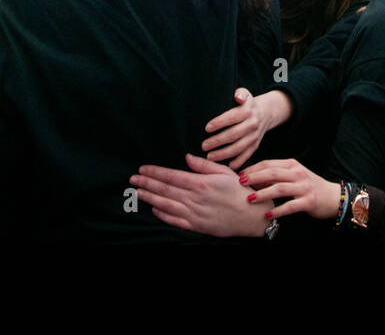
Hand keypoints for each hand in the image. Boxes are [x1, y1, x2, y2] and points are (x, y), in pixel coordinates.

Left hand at [131, 154, 271, 237]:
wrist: (251, 216)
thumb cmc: (240, 191)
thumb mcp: (225, 172)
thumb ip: (204, 165)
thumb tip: (186, 157)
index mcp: (201, 183)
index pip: (172, 176)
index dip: (155, 172)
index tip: (142, 169)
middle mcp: (195, 198)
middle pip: (165, 189)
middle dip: (147, 183)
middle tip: (132, 179)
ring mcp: (195, 213)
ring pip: (166, 204)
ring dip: (150, 198)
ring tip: (138, 192)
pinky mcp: (197, 226)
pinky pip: (175, 220)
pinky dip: (162, 215)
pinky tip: (154, 209)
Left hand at [202, 88, 290, 168]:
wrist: (266, 113)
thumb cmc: (248, 104)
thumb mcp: (246, 94)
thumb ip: (240, 93)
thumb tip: (237, 96)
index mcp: (248, 111)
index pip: (232, 117)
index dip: (220, 123)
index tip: (207, 128)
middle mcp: (252, 124)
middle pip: (234, 134)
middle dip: (217, 141)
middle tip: (204, 146)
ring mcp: (255, 136)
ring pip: (239, 148)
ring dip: (223, 154)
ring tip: (210, 156)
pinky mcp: (256, 145)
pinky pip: (247, 155)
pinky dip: (237, 162)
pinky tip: (226, 166)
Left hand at [240, 159, 342, 219]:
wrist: (333, 197)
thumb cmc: (309, 186)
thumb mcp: (294, 175)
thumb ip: (277, 175)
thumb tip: (254, 179)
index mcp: (292, 165)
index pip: (268, 164)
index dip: (253, 168)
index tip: (239, 175)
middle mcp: (298, 174)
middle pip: (272, 173)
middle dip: (254, 177)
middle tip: (240, 183)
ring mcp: (304, 187)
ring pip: (279, 188)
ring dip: (263, 193)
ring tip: (250, 199)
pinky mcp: (309, 201)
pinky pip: (290, 206)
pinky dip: (278, 210)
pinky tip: (267, 214)